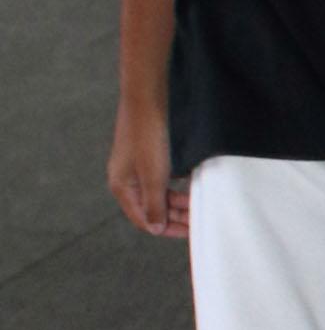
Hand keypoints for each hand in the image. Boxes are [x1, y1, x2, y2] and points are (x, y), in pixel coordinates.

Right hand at [108, 97, 187, 236]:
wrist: (147, 97)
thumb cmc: (148, 134)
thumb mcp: (153, 174)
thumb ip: (154, 203)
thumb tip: (155, 228)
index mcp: (122, 186)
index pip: (143, 219)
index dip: (166, 228)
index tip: (189, 232)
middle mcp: (127, 178)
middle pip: (151, 206)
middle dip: (175, 215)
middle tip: (198, 220)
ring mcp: (136, 165)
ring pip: (158, 192)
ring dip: (178, 200)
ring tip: (197, 204)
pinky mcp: (148, 154)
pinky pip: (162, 177)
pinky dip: (176, 185)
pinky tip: (191, 184)